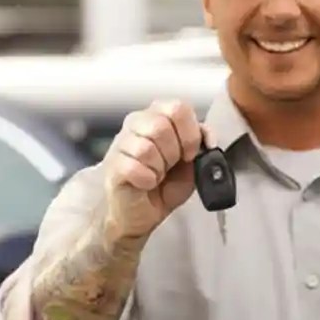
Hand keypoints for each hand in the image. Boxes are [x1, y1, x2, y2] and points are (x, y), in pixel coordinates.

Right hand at [102, 99, 211, 238]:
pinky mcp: (113, 165)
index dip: (190, 133)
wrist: (144, 211)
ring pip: (146, 148)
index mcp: (159, 116)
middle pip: (161, 126)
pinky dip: (146, 180)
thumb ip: (201, 141)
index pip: (178, 108)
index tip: (190, 153)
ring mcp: (121, 143)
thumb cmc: (166, 183)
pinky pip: (134, 167)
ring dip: (159, 169)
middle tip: (169, 167)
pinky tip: (146, 183)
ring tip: (156, 175)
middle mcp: (137, 123)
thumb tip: (207, 135)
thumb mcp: (193, 160)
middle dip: (173, 153)